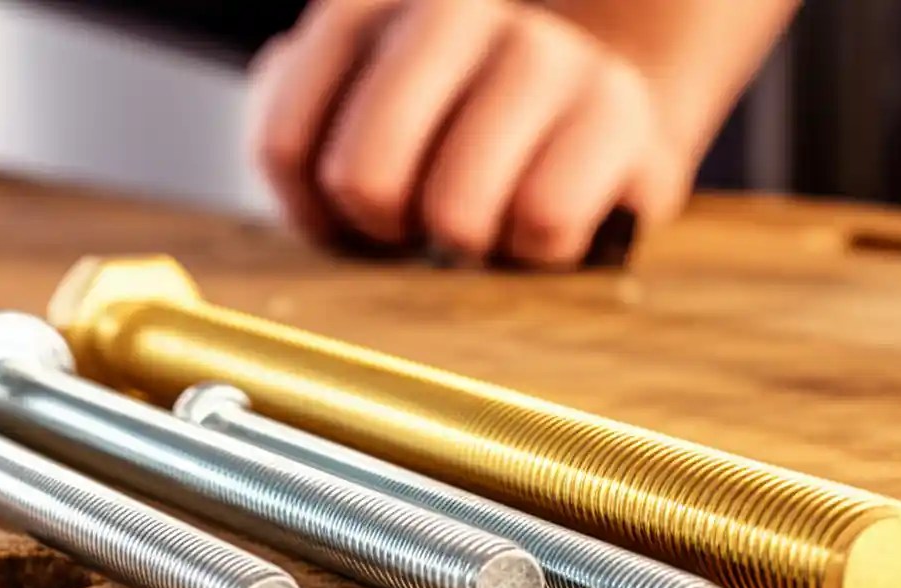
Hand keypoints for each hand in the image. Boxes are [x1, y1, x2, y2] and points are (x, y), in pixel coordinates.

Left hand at [249, 0, 693, 267]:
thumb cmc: (449, 149)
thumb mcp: (352, 136)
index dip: (309, 214)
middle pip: (363, 176)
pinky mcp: (617, 110)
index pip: (284, 147)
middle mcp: (453, 9)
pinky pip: (544, 219)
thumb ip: (298, 141)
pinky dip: (533, 250)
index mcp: (366, 10)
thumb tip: (301, 176)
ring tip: (478, 223)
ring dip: (462, 242)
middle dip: (382, 229)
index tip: (342, 215)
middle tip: (411, 225)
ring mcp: (541, 51)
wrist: (577, 133)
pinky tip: (534, 223)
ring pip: (457, 208)